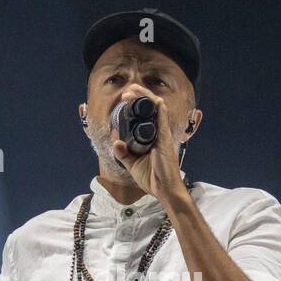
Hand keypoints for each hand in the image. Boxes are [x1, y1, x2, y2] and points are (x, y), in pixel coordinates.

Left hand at [110, 85, 187, 204]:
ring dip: (145, 98)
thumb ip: (123, 154)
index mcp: (151, 137)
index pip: (145, 116)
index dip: (135, 105)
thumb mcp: (132, 164)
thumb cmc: (152, 177)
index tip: (124, 100)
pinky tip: (155, 101)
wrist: (163, 189)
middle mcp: (158, 133)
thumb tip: (115, 142)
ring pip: (157, 109)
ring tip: (132, 91)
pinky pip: (163, 121)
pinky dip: (159, 110)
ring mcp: (162, 136)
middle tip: (126, 92)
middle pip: (151, 108)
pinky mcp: (165, 141)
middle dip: (139, 96)